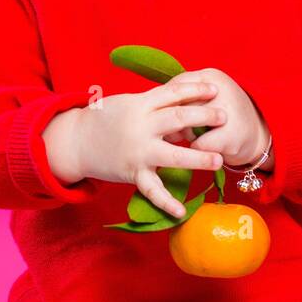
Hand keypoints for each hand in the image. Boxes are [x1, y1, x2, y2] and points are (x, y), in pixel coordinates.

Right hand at [63, 79, 226, 217]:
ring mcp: (138, 151)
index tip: (215, 89)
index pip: (173, 93)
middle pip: (177, 118)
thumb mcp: (129, 105)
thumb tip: (187, 113)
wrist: (76, 141)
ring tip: (219, 160)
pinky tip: (182, 212)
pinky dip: (166, 202)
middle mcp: (141, 126)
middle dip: (204, 116)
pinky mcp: (133, 173)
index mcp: (140, 105)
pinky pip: (152, 190)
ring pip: (173, 156)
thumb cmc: (106, 119)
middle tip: (225, 116)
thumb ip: (155, 107)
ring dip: (198, 158)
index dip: (195, 90)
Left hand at [175, 68, 272, 171]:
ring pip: (186, 126)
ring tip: (193, 137)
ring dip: (184, 135)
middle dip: (172, 122)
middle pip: (178, 107)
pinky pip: (197, 146)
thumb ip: (183, 95)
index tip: (165, 115)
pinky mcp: (229, 136)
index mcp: (212, 76)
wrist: (259, 136)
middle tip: (176, 132)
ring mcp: (227, 112)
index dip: (166, 104)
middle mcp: (220, 90)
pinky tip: (205, 149)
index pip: (176, 86)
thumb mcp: (208, 96)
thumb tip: (151, 108)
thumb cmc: (225, 115)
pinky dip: (197, 151)